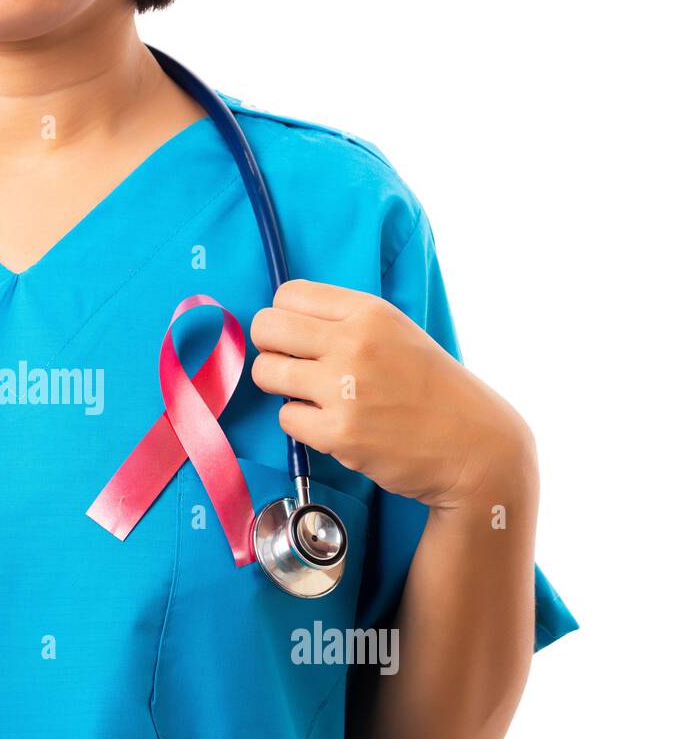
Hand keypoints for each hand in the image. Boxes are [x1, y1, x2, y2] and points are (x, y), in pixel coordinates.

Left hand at [249, 281, 533, 509]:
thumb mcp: (396, 332)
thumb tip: (283, 321)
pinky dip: (302, 424)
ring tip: (312, 397)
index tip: (298, 338)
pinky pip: (285, 418)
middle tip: (292, 367)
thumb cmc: (430, 388)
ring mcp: (345, 389)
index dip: (285, 317)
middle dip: (270, 348)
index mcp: (369, 312)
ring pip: (266, 372)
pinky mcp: (339, 433)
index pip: (288, 294)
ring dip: (281, 387)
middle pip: (265, 327)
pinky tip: (332, 424)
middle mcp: (355, 343)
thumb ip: (344, 322)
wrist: (472, 445)